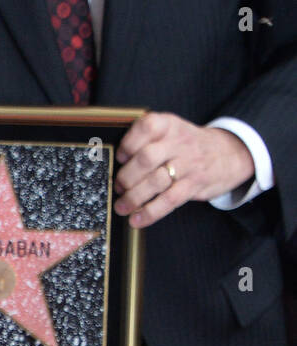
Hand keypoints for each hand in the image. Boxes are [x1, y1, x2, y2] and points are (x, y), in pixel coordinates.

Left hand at [115, 112, 254, 228]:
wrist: (230, 153)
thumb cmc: (188, 146)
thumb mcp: (172, 132)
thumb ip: (148, 141)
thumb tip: (115, 165)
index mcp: (170, 125)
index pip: (147, 126)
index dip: (129, 143)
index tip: (120, 157)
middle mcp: (179, 142)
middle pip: (146, 158)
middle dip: (126, 177)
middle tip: (118, 187)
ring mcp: (188, 163)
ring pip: (155, 181)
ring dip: (133, 197)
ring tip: (122, 206)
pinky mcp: (194, 184)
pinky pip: (169, 200)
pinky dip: (150, 212)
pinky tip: (136, 219)